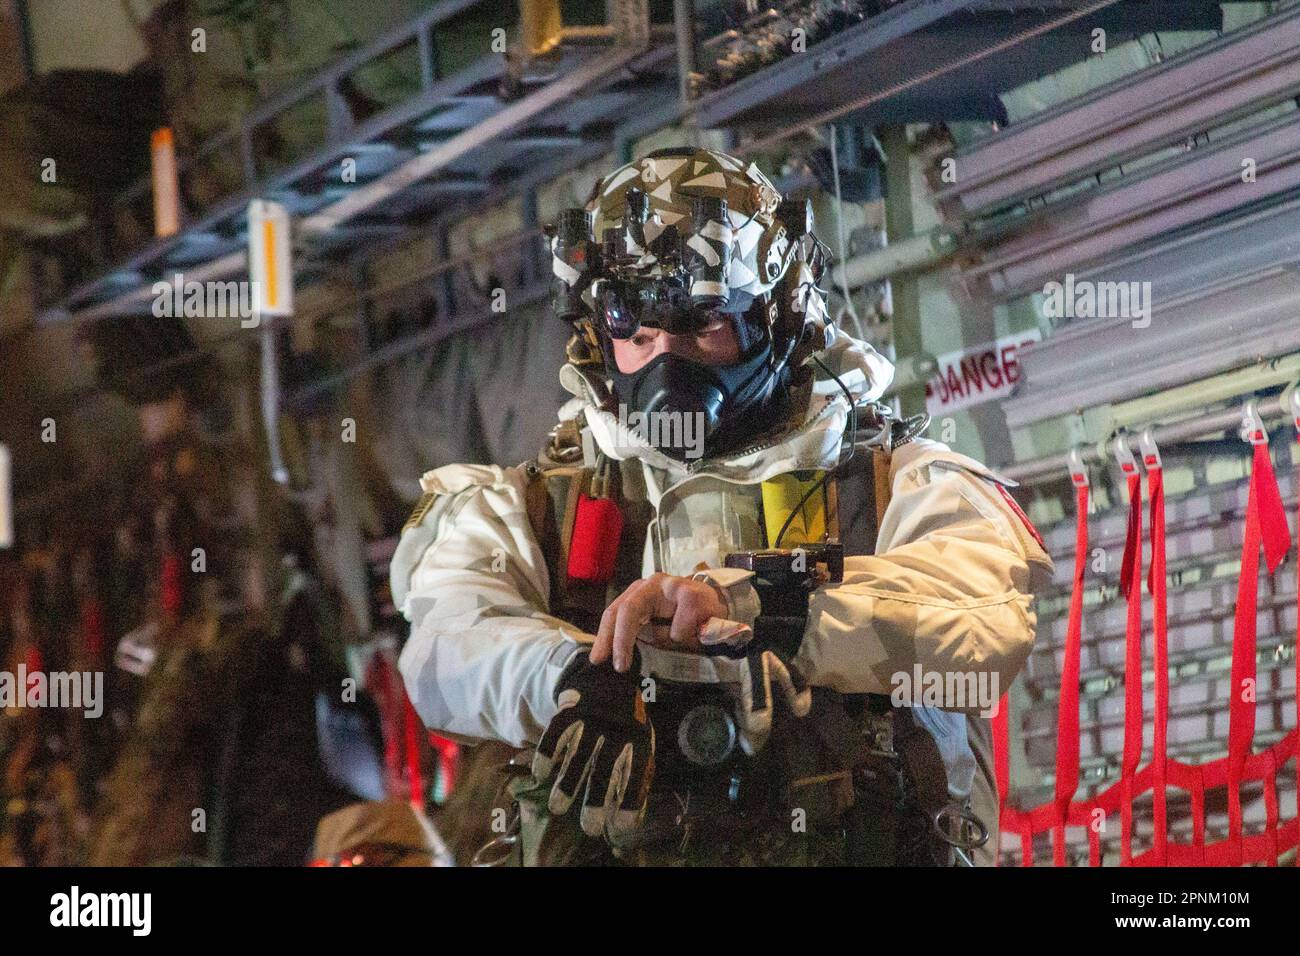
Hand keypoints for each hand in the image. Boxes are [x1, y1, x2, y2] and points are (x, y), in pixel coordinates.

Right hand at [532, 653, 653, 842]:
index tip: (621, 827)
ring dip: (566, 785)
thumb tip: (632, 810)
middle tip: (590, 828)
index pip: (636, 774)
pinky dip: (545, 754)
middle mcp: (614, 731)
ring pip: (577, 757)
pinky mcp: (570, 712)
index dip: (629, 802)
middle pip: (604, 770)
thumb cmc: (625, 720)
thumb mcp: (639, 740)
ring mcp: (590, 721)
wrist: (608, 675)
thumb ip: (635, 771)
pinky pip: (554, 735)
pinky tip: (540, 774)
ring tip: (557, 808)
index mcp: (636, 739)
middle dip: (595, 803)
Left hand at [590, 572, 726, 671]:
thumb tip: (614, 658)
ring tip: (683, 637)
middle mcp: (650, 584)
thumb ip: (637, 634)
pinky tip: (698, 628)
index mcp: (637, 592)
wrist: (718, 604)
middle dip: (621, 641)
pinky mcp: (691, 594)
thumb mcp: (654, 626)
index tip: (598, 660)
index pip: (613, 612)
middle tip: (620, 667)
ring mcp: (671, 585)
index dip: (604, 636)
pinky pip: (680, 631)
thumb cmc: (682, 618)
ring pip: (658, 628)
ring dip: (669, 642)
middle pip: (627, 610)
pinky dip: (687, 637)